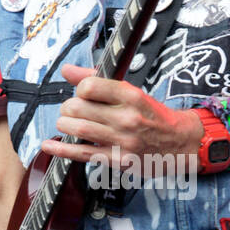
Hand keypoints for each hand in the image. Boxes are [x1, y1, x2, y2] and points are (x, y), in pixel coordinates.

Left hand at [39, 63, 202, 166]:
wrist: (180, 142)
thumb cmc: (153, 116)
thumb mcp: (131, 92)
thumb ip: (97, 79)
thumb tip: (67, 69)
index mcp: (130, 95)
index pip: (89, 86)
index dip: (79, 89)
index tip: (83, 95)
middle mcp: (127, 117)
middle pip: (78, 108)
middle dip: (67, 108)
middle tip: (71, 111)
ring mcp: (123, 140)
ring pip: (78, 129)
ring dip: (65, 125)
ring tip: (67, 124)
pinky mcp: (120, 160)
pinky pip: (83, 153)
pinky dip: (62, 149)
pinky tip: (49, 146)